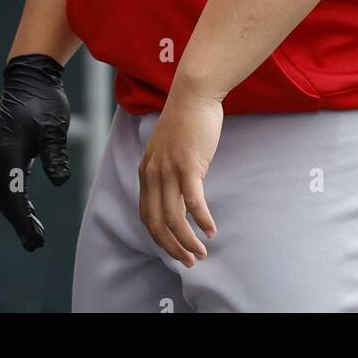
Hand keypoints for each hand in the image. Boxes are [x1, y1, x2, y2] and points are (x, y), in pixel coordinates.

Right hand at [0, 53, 70, 249]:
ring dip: (18, 213)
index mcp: (8, 154)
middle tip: (35, 244)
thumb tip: (59, 181)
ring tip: (34, 234)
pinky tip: (29, 210)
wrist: (30, 76)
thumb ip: (55, 153)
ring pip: (5, 192)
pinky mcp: (9, 151)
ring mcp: (2, 154)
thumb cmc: (42, 99)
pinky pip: (9, 182)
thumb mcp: (53, 126)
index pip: (13, 196)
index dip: (23, 220)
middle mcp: (0, 157)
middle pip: (5, 199)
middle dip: (19, 223)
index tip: (35, 239)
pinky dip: (17, 199)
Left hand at [138, 88, 223, 266]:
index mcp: (146, 171)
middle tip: (188, 261)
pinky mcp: (188, 165)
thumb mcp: (167, 150)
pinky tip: (211, 231)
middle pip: (157, 223)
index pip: (146, 215)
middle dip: (171, 247)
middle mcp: (153, 173)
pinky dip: (202, 221)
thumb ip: (167, 172)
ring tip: (201, 253)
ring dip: (187, 241)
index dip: (159, 238)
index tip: (174, 250)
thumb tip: (179, 196)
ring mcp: (169, 170)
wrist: (193, 95)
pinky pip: (194, 202)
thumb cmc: (185, 121)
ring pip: (174, 218)